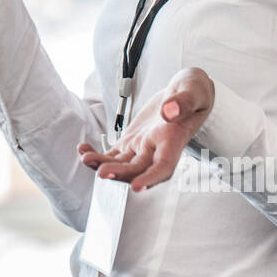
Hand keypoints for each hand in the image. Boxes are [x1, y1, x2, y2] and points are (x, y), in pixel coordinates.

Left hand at [76, 68, 215, 191]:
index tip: (136, 187)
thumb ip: (182, 101)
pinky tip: (83, 149)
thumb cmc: (193, 91)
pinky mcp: (131, 141)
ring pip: (121, 163)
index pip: (163, 167)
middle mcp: (156, 149)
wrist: (186, 92)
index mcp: (173, 141)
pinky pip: (112, 153)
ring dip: (102, 164)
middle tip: (101, 172)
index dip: (150, 178)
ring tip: (85, 158)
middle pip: (137, 169)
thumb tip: (169, 111)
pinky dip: (97, 153)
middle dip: (119, 173)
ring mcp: (142, 147)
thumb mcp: (193, 90)